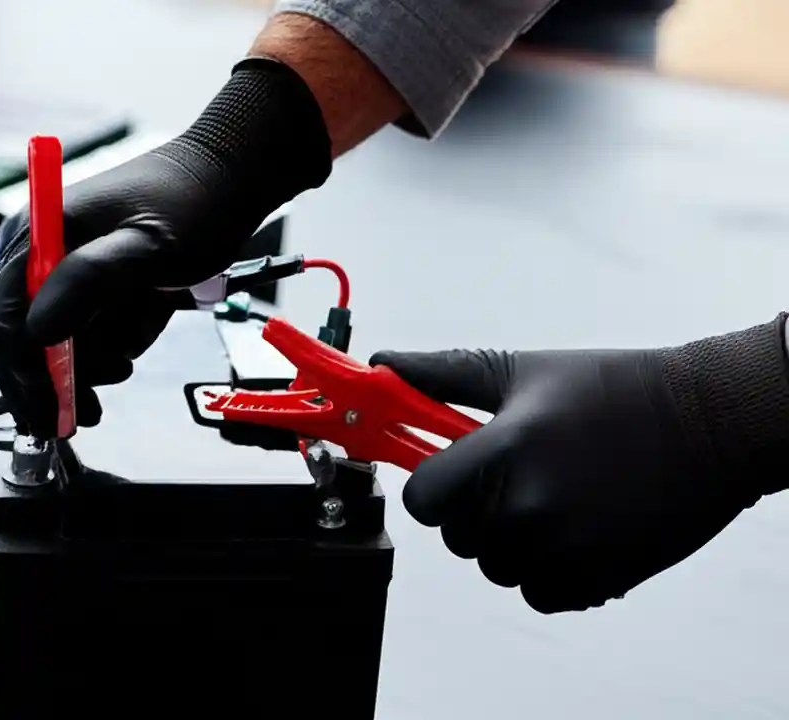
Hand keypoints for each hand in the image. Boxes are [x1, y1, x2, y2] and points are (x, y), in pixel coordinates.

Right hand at [0, 57, 330, 437]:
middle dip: (48, 382)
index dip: (23, 372)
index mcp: (40, 235)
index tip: (50, 410)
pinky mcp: (88, 282)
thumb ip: (90, 281)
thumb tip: (37, 329)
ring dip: (85, 365)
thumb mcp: (149, 246)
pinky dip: (106, 346)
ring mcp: (62, 269)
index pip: (4, 318)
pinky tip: (135, 337)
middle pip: (18, 336)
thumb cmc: (195, 203)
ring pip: (51, 342)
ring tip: (125, 366)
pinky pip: (83, 332)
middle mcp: (39, 252)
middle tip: (81, 418)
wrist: (229, 182)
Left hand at [371, 314, 788, 612]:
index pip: (422, 500)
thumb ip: (441, 374)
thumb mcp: (520, 370)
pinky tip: (577, 526)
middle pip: (458, 536)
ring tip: (555, 495)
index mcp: (504, 451)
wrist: (710, 423)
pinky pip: (538, 593)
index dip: (429, 488)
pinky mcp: (597, 579)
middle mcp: (530, 507)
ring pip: (496, 566)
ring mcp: (564, 548)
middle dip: (474, 508)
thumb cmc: (612, 389)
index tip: (446, 475)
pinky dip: (548, 569)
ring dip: (512, 540)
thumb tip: (381, 363)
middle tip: (516, 475)